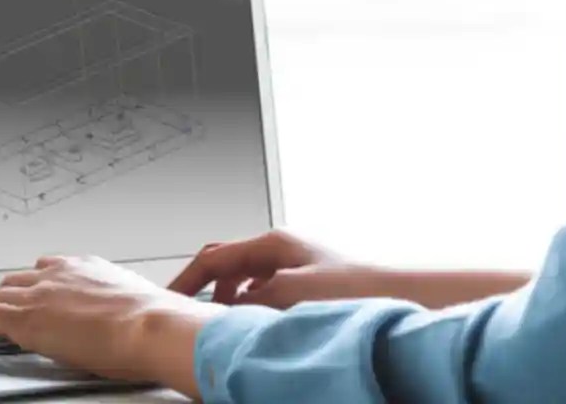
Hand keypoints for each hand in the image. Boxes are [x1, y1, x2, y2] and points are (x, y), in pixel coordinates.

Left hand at [0, 255, 221, 397]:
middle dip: (6, 295)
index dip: (34, 285)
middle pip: (18, 280)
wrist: (152, 326)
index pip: (49, 270)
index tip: (32, 295)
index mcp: (90, 268)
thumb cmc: (156, 322)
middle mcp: (61, 273)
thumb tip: (126, 323)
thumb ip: (119, 307)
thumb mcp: (137, 305)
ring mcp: (41, 292)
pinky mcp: (25, 318)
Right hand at [169, 230, 370, 308]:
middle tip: (188, 311)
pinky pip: (267, 291)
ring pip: (247, 280)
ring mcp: (295, 263)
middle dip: (206, 288)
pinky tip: (256, 324)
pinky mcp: (308, 282)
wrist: (396, 294)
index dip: (186, 280)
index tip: (168, 299)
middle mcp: (283, 248)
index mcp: (273, 242)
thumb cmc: (354, 288)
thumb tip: (225, 308)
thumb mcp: (287, 293)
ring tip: (224, 323)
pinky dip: (253, 306)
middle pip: (228, 264)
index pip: (214, 257)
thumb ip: (248, 298)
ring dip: (231, 300)